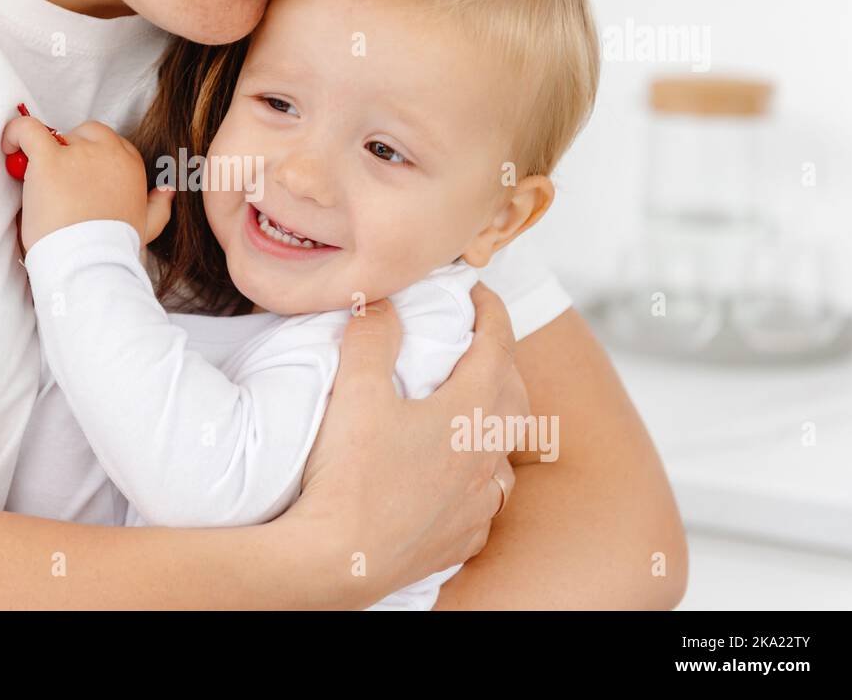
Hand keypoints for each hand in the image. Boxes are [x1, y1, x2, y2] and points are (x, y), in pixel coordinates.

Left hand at [1, 115, 174, 253]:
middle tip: (58, 179)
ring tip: (32, 177)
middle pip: (85, 134)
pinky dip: (16, 133)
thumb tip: (167, 190)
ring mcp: (78, 154)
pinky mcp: (48, 159)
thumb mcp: (148, 227)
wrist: (89, 261)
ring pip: (56, 135)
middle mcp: (108, 153)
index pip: (112, 144)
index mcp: (131, 166)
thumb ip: (159, 206)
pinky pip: (29, 130)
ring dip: (45, 152)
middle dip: (70, 149)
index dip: (92, 157)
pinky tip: (10, 145)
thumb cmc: (114, 247)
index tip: (80, 177)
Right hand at [281, 281, 528, 607]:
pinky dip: (475, 481)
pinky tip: (455, 483)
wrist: (340, 560)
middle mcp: (484, 458)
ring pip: (502, 455)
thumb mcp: (355, 392)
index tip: (480, 293)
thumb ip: (371, 337)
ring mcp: (477, 503)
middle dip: (498, 363)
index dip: (492, 312)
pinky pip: (483, 503)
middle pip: (512, 397)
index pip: (497, 347)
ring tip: (466, 414)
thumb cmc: (349, 477)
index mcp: (468, 413)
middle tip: (473, 346)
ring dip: (491, 426)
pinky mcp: (459, 539)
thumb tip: (383, 303)